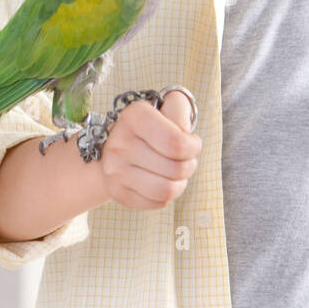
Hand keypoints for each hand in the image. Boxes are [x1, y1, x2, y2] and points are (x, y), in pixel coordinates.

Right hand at [100, 90, 201, 209]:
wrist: (118, 146)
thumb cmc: (153, 126)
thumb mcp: (166, 106)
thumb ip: (180, 107)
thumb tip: (183, 130)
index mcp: (134, 116)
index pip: (177, 143)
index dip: (193, 147)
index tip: (191, 142)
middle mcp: (119, 143)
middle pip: (177, 169)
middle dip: (189, 164)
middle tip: (184, 158)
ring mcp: (115, 170)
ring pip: (168, 190)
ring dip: (180, 182)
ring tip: (176, 172)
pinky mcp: (117, 192)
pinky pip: (157, 202)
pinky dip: (167, 195)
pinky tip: (161, 181)